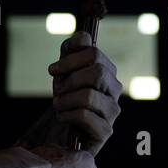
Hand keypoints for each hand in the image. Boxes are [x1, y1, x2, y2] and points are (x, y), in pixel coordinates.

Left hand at [47, 31, 121, 156]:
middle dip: (70, 81)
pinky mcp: (106, 131)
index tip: (53, 70)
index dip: (70, 60)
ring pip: (88, 96)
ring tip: (59, 106)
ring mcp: (113, 111)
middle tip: (58, 91)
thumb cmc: (67, 98)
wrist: (64, 131)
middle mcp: (115, 89)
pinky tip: (64, 118)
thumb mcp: (65, 71)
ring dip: (65, 101)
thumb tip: (83, 37)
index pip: (93, 53)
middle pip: (97, 72)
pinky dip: (67, 115)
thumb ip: (72, 50)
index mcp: (107, 71)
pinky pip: (84, 116)